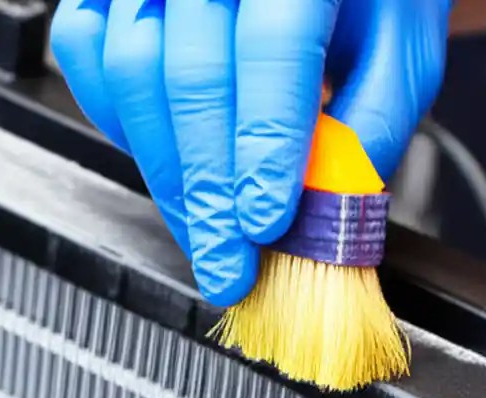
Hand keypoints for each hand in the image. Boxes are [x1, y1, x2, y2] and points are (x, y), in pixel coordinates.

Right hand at [51, 0, 451, 305]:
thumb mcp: (401, 46)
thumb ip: (372, 124)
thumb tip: (326, 212)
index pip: (272, 47)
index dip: (264, 147)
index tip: (265, 225)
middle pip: (190, 75)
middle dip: (208, 190)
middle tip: (228, 262)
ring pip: (130, 72)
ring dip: (165, 172)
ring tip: (204, 228)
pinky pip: (84, 53)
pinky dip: (118, 122)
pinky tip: (163, 160)